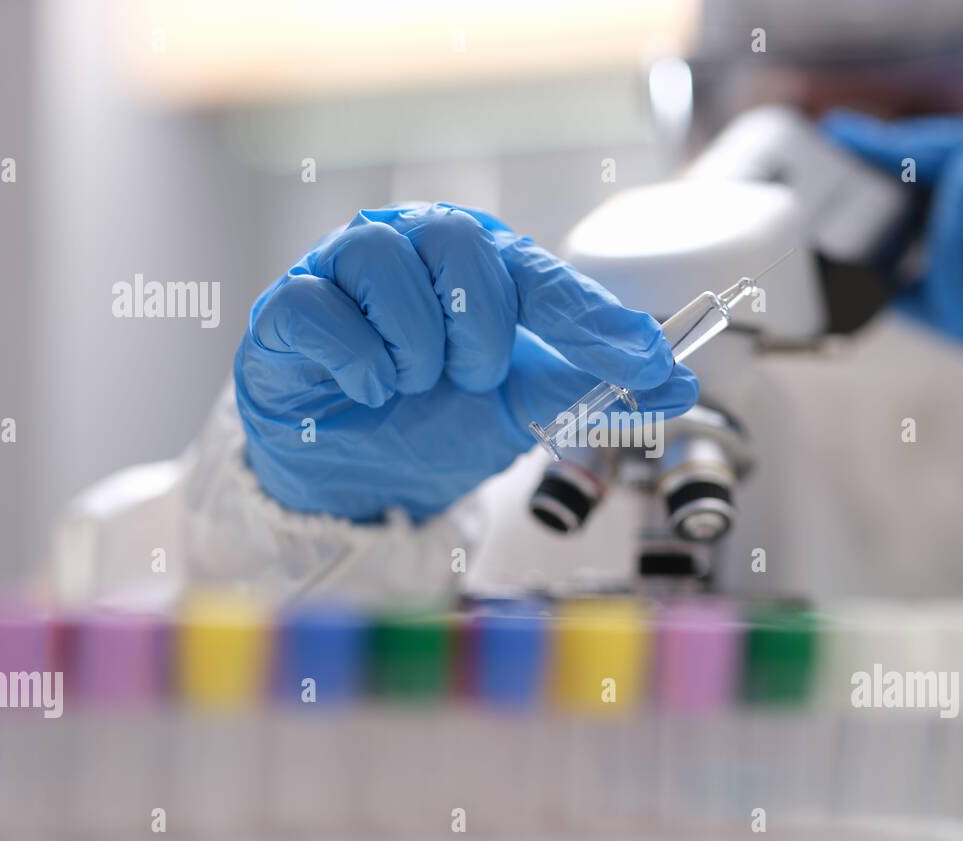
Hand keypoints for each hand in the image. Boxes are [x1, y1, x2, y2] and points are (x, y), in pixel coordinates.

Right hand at [235, 203, 697, 521]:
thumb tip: (676, 382)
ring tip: (412, 384)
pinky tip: (368, 390)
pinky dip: (358, 363)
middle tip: (469, 378)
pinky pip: (321, 309)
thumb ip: (587, 390)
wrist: (355, 473)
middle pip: (463, 246)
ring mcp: (342, 267)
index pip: (544, 277)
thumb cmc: (435, 418)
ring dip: (416, 351)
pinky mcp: (287, 306)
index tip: (649, 362)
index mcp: (477, 260)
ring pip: (387, 265)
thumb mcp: (519, 405)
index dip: (596, 321)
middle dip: (481, 333)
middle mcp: (412, 244)